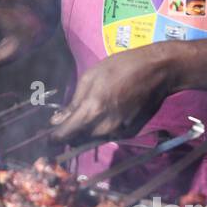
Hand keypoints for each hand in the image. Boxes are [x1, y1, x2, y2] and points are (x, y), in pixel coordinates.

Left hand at [50, 44, 180, 142]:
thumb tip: (56, 121)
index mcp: (91, 111)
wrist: (158, 71)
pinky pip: (108, 135)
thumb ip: (73, 103)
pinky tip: (107, 112)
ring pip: (93, 139)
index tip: (48, 138)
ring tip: (90, 111)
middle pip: (78, 140)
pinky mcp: (130, 132)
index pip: (65, 136)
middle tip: (68, 120)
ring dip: (86, 131)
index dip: (53, 139)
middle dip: (70, 133)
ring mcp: (119, 132)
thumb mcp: (90, 77)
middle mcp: (104, 127)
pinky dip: (102, 129)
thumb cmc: (121, 67)